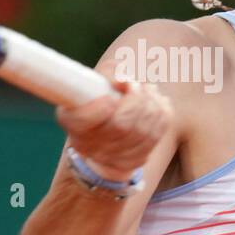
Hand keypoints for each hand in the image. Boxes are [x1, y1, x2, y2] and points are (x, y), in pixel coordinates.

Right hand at [55, 78, 172, 182]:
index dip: (101, 108)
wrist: (108, 128)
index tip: (110, 95)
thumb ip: (110, 74)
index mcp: (74, 123)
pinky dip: (161, 115)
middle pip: (121, 126)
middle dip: (136, 101)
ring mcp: (113, 158)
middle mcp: (90, 146)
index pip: (84, 121)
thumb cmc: (101, 95)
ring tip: (149, 90)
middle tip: (137, 85)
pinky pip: (156, 136)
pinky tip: (157, 102)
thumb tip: (125, 81)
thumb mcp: (98, 78)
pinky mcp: (134, 161)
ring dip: (151, 105)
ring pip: (143, 132)